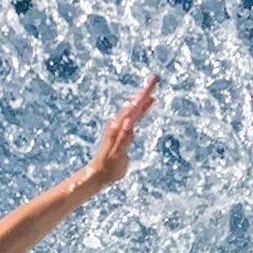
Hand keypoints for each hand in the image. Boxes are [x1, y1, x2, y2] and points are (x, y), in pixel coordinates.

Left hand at [80, 74, 158, 189]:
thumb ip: (124, 139)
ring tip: (152, 89)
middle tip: (155, 78)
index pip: (134, 107)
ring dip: (142, 98)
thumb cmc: (109, 167)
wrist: (98, 174)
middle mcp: (118, 124)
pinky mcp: (121, 131)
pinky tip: (147, 105)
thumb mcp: (118, 155)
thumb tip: (129, 123)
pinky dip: (141, 108)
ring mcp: (119, 126)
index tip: (153, 83)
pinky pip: (134, 116)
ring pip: (133, 109)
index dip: (144, 95)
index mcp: (118, 128)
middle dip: (145, 91)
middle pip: (134, 104)